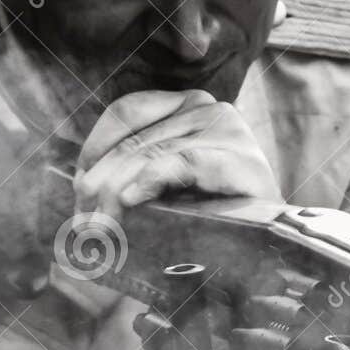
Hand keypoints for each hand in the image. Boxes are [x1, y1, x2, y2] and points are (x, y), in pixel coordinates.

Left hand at [74, 90, 280, 217]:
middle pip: (135, 140)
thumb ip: (133, 171)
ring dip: (116, 194)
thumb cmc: (213, 215)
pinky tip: (132, 201)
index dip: (95, 148)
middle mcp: (207, 107)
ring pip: (151, 155)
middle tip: (84, 224)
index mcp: (187, 105)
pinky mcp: (239, 157)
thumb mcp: (167, 184)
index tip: (78, 187)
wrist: (270, 244)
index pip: (126, 113)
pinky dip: (152, 181)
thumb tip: (82, 186)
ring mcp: (226, 129)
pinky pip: (184, 163)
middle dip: (101, 184)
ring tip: (100, 228)